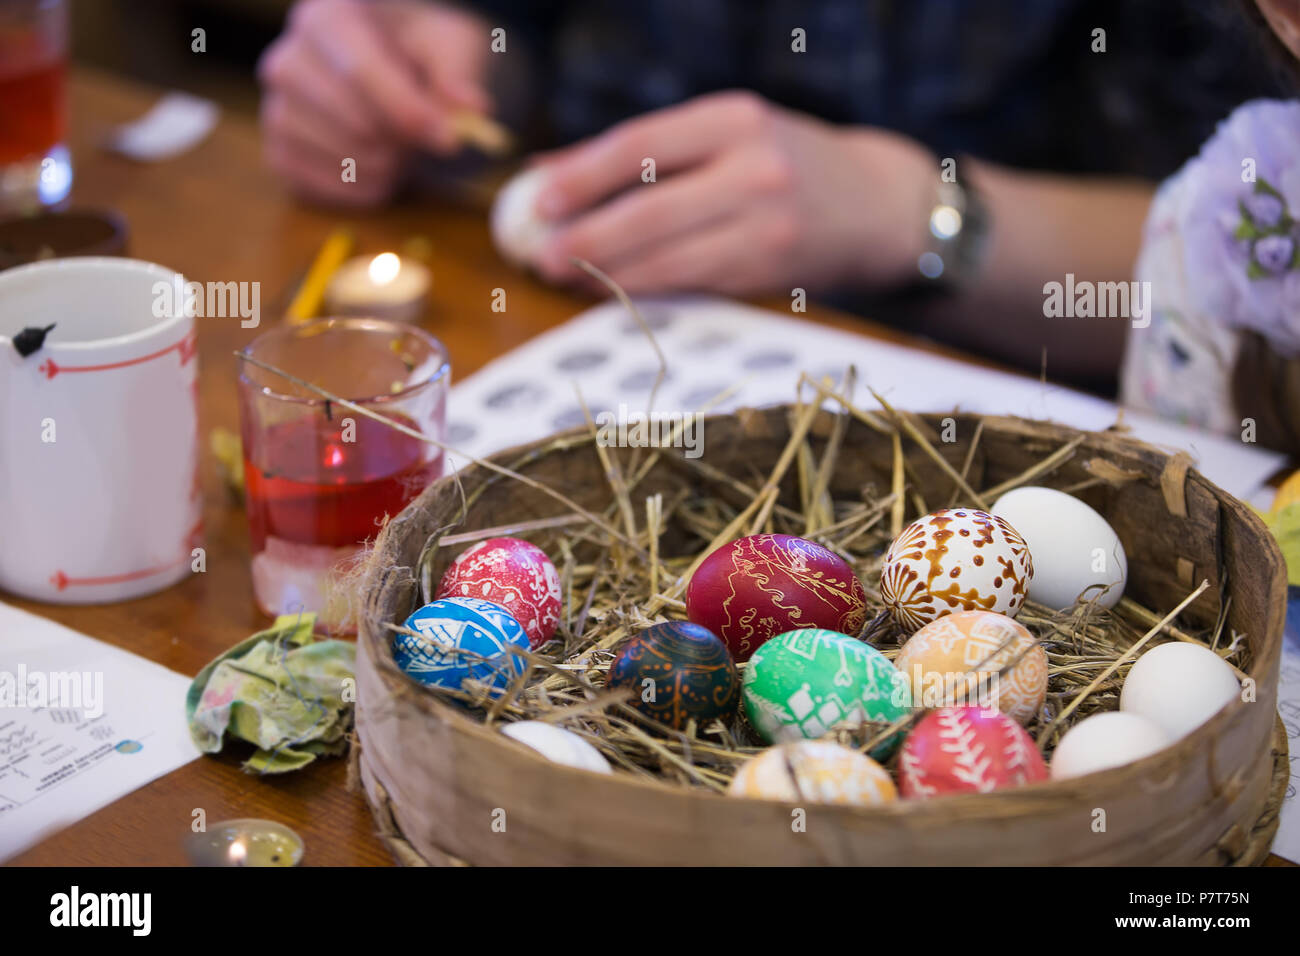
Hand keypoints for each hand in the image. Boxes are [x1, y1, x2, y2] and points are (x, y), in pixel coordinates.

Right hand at [258, 0, 491, 205]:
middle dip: (403, 142)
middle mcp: (288, 59)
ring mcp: (277, 108)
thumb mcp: (450, 45)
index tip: (449, 140)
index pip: (359, 70)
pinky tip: (383, 168)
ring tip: (403, 145)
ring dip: (389, 166)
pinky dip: (366, 188)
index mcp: (326, 15)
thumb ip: (459, 74)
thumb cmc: (419, 51)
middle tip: (427, 139)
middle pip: (352, 122)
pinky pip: (325, 188)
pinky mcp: (280, 153)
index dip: (408, 112)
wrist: (391, 69)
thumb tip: (470, 108)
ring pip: (341, 158)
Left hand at [530, 91, 937, 293]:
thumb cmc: (784, 163)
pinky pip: (692, 283)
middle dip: (587, 238)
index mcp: (734, 118)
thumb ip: (647, 151)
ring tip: (570, 276)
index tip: (540, 199)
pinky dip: (648, 287)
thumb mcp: (726, 135)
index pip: (640, 144)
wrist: (876, 205)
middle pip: (648, 210)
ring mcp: (767, 224)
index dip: (583, 175)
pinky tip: (616, 287)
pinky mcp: (770, 270)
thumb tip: (547, 172)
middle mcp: (754, 168)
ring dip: (610, 272)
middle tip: (542, 256)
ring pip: (668, 257)